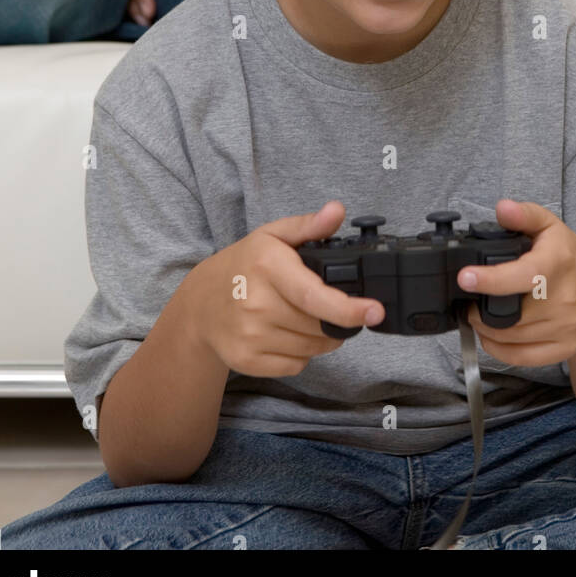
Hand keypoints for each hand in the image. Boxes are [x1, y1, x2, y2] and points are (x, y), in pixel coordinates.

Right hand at [182, 202, 384, 378]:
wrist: (201, 303)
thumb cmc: (244, 265)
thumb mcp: (273, 235)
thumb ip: (309, 225)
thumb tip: (337, 211)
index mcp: (267, 267)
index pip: (314, 295)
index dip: (348, 308)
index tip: (375, 312)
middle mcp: (256, 304)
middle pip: (319, 326)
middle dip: (334, 320)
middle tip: (326, 305)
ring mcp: (249, 336)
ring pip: (312, 348)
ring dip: (320, 338)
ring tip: (304, 317)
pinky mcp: (247, 361)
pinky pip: (295, 365)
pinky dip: (301, 354)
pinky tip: (286, 333)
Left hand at [459, 199, 575, 366]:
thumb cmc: (565, 254)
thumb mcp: (546, 225)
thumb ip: (523, 215)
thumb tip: (503, 208)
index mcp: (559, 262)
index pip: (523, 275)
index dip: (491, 280)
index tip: (465, 278)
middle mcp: (567, 298)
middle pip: (511, 314)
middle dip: (479, 309)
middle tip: (467, 300)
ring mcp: (568, 326)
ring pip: (513, 338)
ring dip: (486, 329)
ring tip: (478, 313)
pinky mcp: (566, 348)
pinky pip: (523, 358)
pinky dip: (499, 350)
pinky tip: (491, 335)